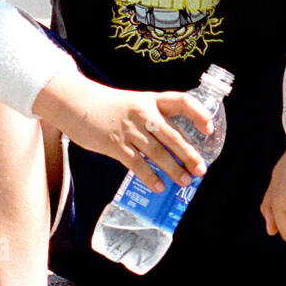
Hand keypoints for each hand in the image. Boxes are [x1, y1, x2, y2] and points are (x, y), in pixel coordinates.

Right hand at [34, 70, 212, 190]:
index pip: (182, 101)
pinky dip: (149, 177)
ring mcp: (129, 129)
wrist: (77, 103)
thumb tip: (175, 143)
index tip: (209, 129)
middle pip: (172, 134)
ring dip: (173, 169)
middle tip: (201, 169)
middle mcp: (144, 113)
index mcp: (152, 100)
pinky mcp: (115, 144)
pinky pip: (136, 163)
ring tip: (185, 181)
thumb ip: (154, 117)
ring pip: (157, 152)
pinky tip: (159, 186)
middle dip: (189, 154)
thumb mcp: (136, 103)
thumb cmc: (110, 106)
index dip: (198, 114)